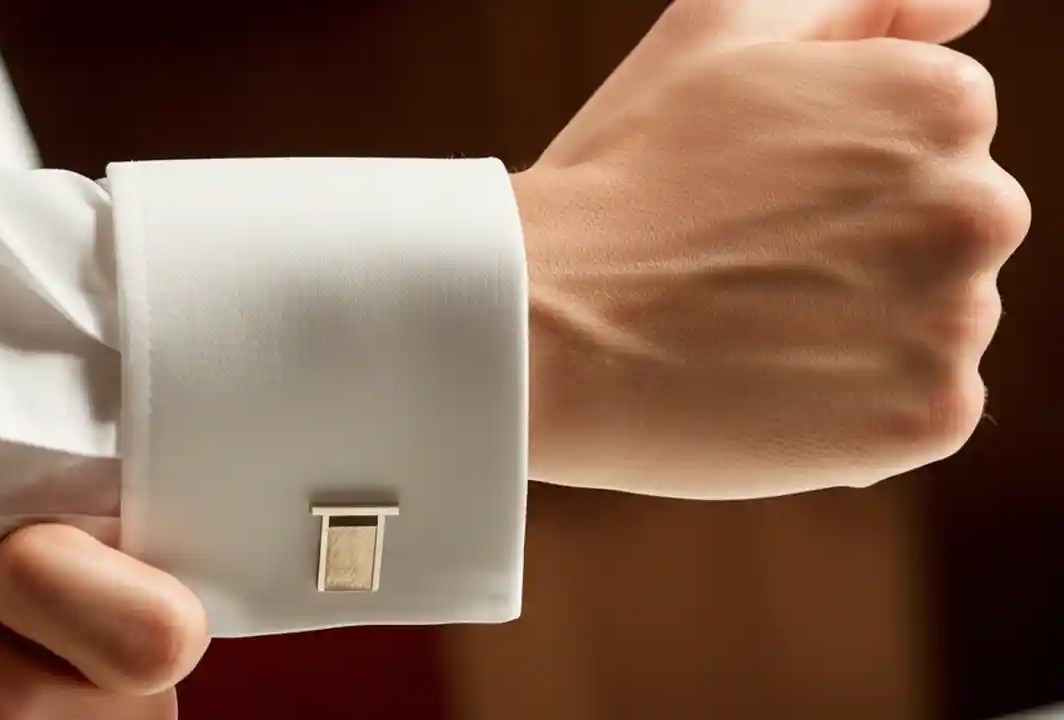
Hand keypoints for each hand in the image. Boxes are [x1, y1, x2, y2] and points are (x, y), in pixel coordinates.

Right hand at [516, 0, 1029, 497]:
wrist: (548, 327)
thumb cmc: (621, 176)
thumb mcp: (723, 33)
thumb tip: (968, 10)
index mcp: (942, 103)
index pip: (933, 142)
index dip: (833, 175)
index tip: (753, 202)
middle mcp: (980, 205)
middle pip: (944, 233)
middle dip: (863, 248)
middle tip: (743, 267)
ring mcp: (960, 320)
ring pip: (935, 322)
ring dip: (862, 330)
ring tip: (749, 330)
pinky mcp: (933, 418)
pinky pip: (924, 407)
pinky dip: (860, 408)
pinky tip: (772, 386)